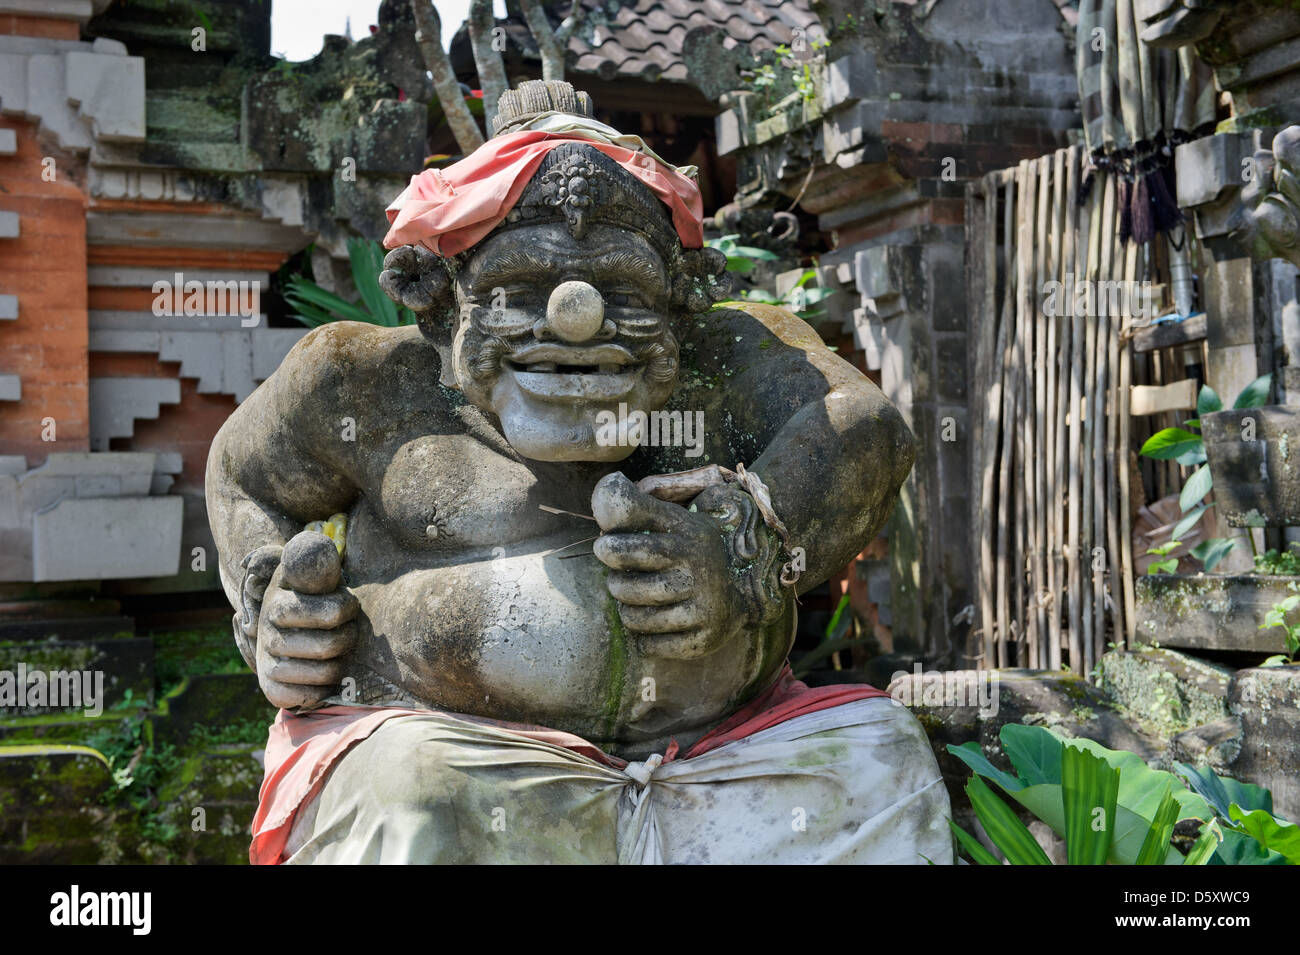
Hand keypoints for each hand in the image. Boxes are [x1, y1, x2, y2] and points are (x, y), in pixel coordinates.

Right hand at [252, 531, 358, 709]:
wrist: (292, 639)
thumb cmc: (315, 602)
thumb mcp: (314, 577)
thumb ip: (315, 560)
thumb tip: (315, 543)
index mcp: (278, 601)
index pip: (332, 612)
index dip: (347, 610)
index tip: (348, 605)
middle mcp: (267, 633)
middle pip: (331, 645)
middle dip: (348, 638)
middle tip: (345, 631)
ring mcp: (268, 663)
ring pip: (326, 671)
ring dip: (340, 662)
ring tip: (336, 652)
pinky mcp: (273, 690)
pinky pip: (314, 695)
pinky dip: (326, 687)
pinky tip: (323, 673)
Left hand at [592, 472, 780, 659]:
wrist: (746, 584)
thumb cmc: (692, 549)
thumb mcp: (674, 520)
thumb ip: (638, 505)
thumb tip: (607, 485)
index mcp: (687, 540)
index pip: (635, 548)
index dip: (611, 549)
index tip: (605, 547)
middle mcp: (698, 574)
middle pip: (632, 589)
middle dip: (616, 584)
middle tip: (618, 579)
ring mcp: (704, 609)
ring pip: (640, 620)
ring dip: (627, 611)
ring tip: (632, 601)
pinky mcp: (706, 638)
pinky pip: (655, 646)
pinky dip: (644, 638)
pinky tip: (650, 625)